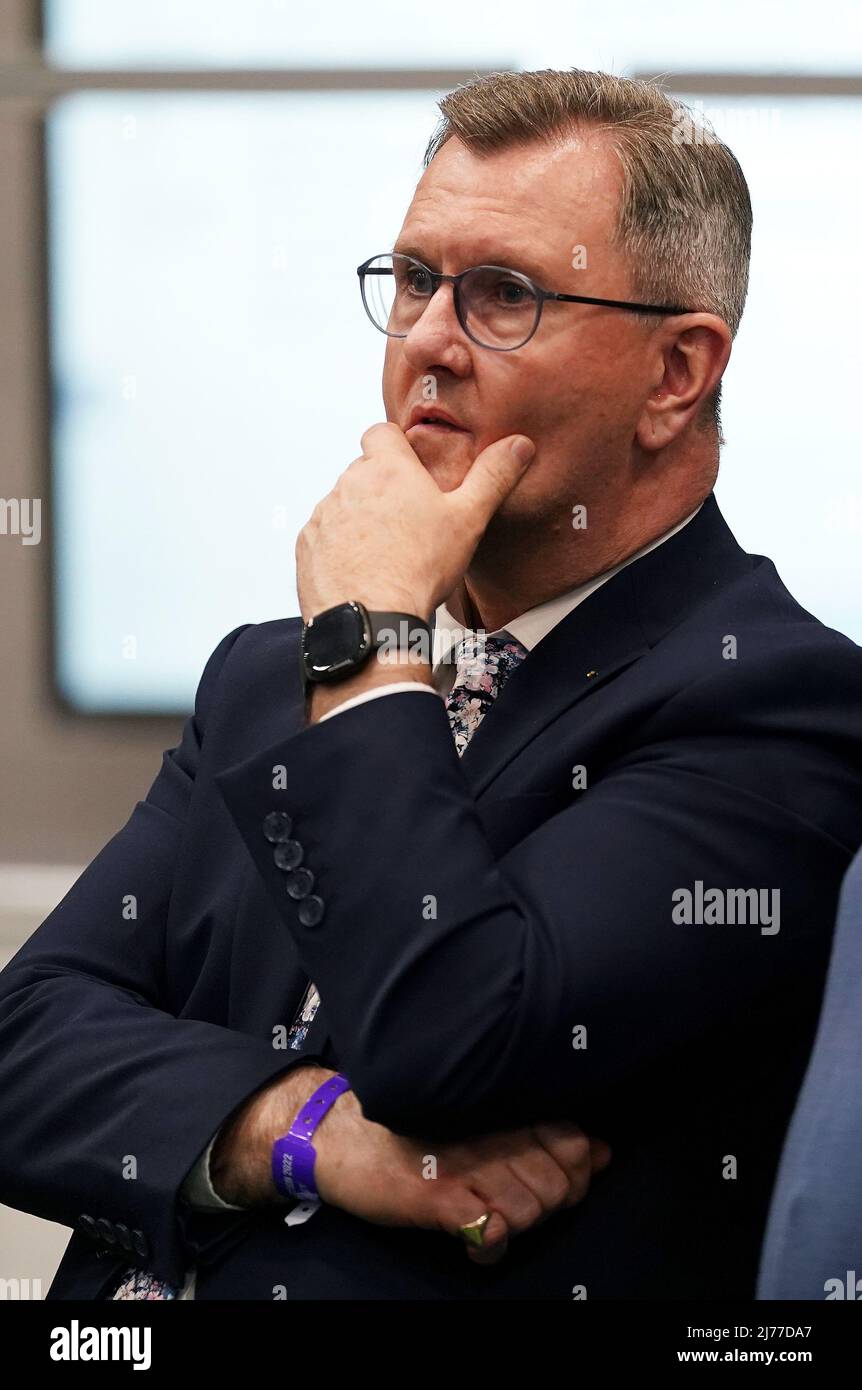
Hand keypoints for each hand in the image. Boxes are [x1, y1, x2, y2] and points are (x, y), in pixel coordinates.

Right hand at [210, 1065, 610, 1265]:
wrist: (339, 1133)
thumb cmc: (415, 1127)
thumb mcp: (482, 1120)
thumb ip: (545, 1135)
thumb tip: (604, 1150)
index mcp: (503, 1106)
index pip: (575, 1143)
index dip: (573, 1174)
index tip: (547, 1182)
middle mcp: (491, 1129)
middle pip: (559, 1186)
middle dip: (543, 1207)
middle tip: (507, 1202)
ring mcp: (466, 1162)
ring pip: (530, 1213)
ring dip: (513, 1227)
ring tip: (483, 1216)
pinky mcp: (438, 1195)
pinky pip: (491, 1235)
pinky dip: (487, 1248)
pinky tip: (467, 1238)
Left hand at [296, 423, 534, 622]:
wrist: (371, 619)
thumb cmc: (419, 569)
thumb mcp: (468, 520)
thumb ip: (493, 477)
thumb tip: (518, 445)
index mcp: (387, 469)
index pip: (381, 432)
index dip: (396, 447)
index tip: (410, 468)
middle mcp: (348, 484)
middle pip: (363, 472)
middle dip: (382, 489)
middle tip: (408, 521)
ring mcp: (323, 515)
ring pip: (343, 505)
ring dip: (360, 519)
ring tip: (387, 552)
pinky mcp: (307, 546)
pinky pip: (324, 537)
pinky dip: (340, 547)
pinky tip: (363, 571)